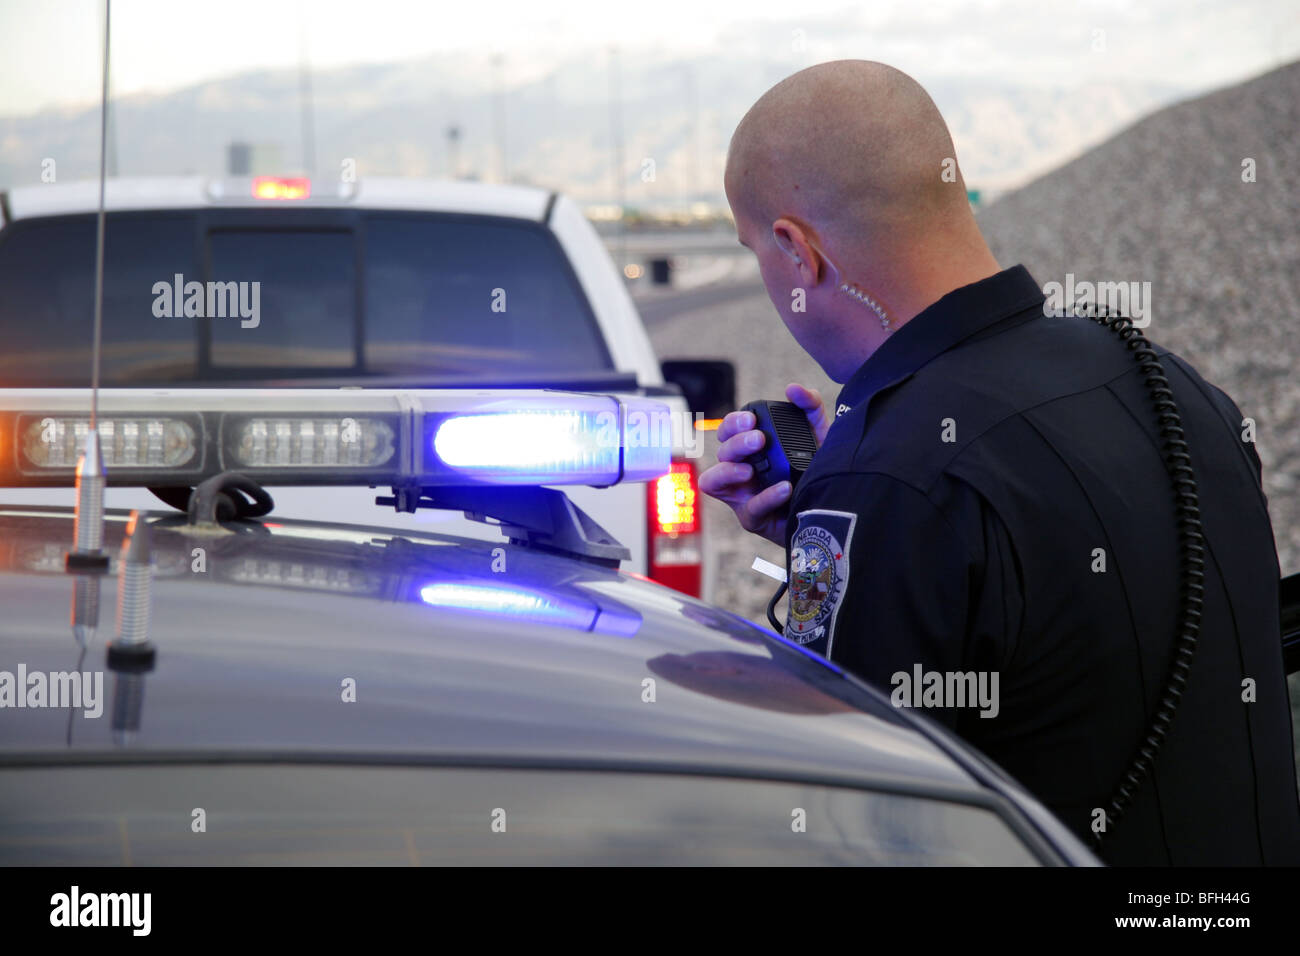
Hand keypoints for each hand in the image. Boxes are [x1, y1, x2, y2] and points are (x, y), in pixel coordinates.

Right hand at [699, 383, 828, 545]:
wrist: (833, 508)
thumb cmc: (816, 471)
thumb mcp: (818, 435)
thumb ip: (810, 407)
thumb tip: (794, 388)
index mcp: (750, 450)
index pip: (728, 431)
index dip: (733, 423)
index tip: (751, 419)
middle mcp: (741, 469)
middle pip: (722, 451)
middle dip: (736, 443)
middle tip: (758, 439)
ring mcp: (743, 495)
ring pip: (714, 480)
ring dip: (729, 470)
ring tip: (751, 469)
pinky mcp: (753, 519)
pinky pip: (749, 508)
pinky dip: (765, 497)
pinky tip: (784, 488)